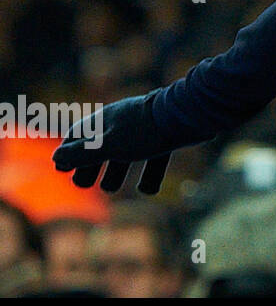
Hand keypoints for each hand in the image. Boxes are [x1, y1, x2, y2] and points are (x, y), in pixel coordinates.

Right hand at [52, 91, 174, 193]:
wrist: (189, 116)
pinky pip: (155, 158)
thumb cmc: (144, 131)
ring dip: (117, 171)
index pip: (79, 135)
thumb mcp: (108, 146)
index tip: (63, 169)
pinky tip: (147, 189)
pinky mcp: (167, 139)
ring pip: (127, 154)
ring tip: (110, 188)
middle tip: (82, 184)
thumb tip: (57, 160)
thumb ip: (82, 154)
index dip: (69, 152)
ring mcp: (146, 131)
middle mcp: (124, 123)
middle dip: (90, 166)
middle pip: (101, 146)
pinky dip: (150, 174)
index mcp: (107, 120)